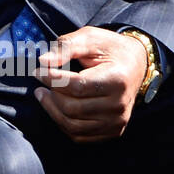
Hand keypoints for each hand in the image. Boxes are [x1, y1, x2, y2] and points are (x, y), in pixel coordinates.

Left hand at [32, 26, 147, 142]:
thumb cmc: (109, 49)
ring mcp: (117, 121)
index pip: (77, 86)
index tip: (37, 71)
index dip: (52, 79)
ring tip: (43, 93)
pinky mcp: (112, 131)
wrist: (135, 64)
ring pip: (73, 125)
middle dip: (51, 94)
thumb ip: (65, 47)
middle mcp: (120, 105)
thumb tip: (42, 61)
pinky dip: (62, 122)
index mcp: (117, 80)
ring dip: (52, 109)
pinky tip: (56, 106)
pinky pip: (79, 136)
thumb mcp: (89, 37)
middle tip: (41, 81)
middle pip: (73, 108)